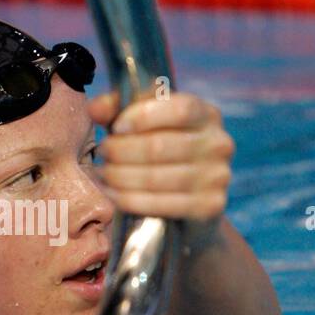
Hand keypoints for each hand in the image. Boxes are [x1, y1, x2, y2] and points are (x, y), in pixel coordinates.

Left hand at [88, 88, 234, 229]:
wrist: (189, 204)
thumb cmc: (162, 152)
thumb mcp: (145, 124)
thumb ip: (119, 108)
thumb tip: (95, 108)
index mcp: (207, 114)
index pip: (180, 108)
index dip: (143, 117)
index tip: (117, 127)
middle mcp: (218, 143)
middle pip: (160, 146)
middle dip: (121, 150)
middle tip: (103, 153)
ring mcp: (218, 177)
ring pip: (156, 177)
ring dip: (120, 176)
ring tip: (104, 173)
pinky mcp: (210, 206)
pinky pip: (161, 204)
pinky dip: (130, 200)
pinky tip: (114, 195)